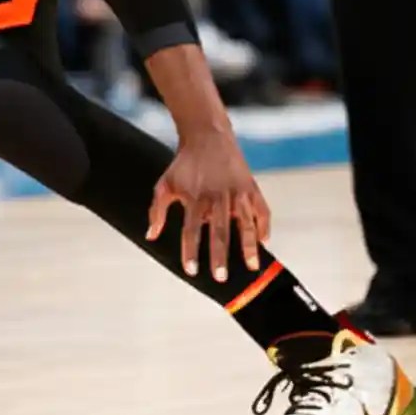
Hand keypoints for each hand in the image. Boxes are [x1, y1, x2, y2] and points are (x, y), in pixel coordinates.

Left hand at [146, 131, 270, 281]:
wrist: (207, 136)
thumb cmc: (183, 164)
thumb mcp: (165, 184)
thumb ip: (157, 211)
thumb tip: (151, 236)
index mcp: (195, 197)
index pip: (191, 230)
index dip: (191, 252)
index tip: (191, 271)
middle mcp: (218, 196)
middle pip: (220, 231)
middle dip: (220, 256)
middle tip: (221, 278)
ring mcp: (237, 192)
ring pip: (246, 223)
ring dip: (249, 247)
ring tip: (253, 267)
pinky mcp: (251, 187)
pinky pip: (262, 211)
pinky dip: (264, 227)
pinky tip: (264, 243)